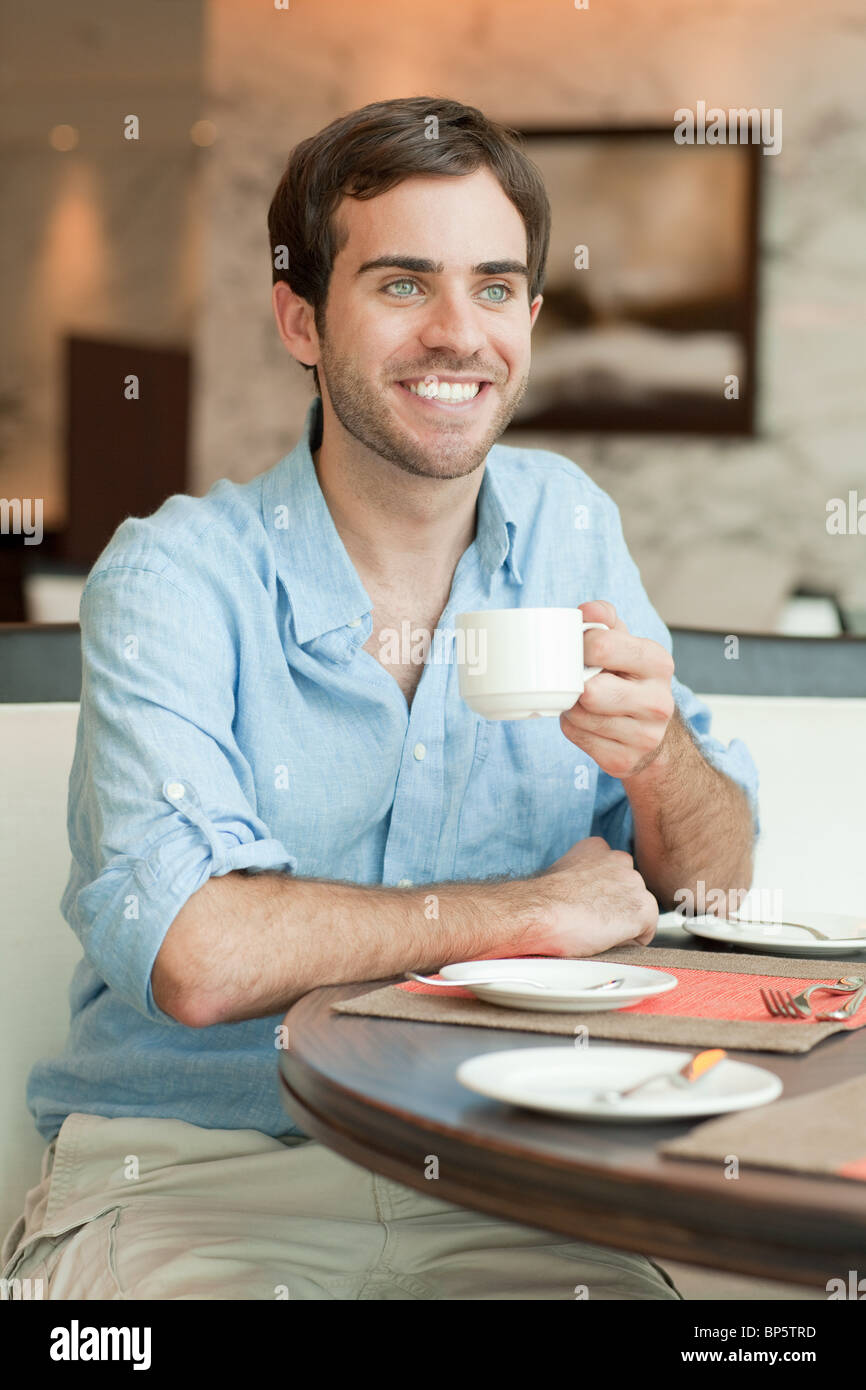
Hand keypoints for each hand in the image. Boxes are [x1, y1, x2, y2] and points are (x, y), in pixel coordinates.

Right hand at [515, 836, 657, 956]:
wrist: (541, 911)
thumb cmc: (544, 901)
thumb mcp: (561, 874)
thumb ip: (583, 877)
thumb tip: (588, 897)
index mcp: (597, 848)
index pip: (613, 874)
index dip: (601, 896)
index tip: (586, 905)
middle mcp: (620, 859)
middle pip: (628, 893)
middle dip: (616, 908)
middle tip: (590, 920)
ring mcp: (634, 882)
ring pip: (637, 912)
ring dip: (622, 924)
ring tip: (595, 929)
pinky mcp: (643, 907)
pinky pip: (644, 933)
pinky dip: (629, 941)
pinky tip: (606, 938)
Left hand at [560, 600, 675, 778]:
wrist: (657, 736)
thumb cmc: (632, 681)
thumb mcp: (627, 644)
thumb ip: (606, 621)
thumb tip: (587, 610)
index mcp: (657, 663)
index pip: (602, 646)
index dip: (580, 645)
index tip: (580, 649)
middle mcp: (657, 701)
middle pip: (590, 691)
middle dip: (576, 682)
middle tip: (578, 679)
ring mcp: (643, 736)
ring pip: (579, 715)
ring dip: (571, 705)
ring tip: (583, 700)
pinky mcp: (622, 760)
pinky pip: (576, 736)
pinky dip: (573, 726)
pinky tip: (586, 721)